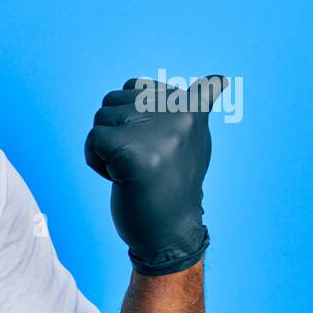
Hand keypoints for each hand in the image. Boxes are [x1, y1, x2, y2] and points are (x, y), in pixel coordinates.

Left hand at [84, 75, 224, 275]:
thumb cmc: (172, 186)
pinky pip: (94, 140)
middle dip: (114, 130)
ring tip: (131, 169)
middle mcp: (177, 113)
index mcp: (190, 109)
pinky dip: (96, 161)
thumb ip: (193, 108)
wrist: (170, 233)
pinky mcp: (131, 150)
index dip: (130, 109)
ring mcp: (155, 130)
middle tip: (140, 160)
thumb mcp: (192, 140)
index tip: (159, 129)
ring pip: (101, 118)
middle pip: (112, 100)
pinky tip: (120, 178)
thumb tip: (219, 79)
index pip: (139, 85)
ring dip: (105, 146)